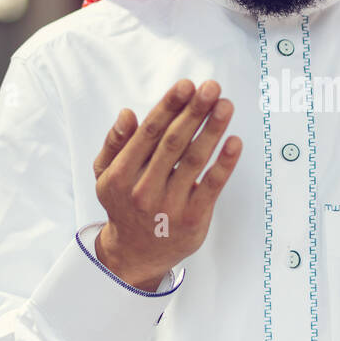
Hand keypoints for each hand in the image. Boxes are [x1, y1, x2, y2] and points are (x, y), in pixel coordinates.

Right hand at [92, 79, 240, 290]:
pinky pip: (212, 187)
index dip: (169, 107)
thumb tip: (127, 113)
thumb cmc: (124, 204)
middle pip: (173, 143)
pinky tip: (234, 142)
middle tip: (212, 88)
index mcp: (121, 174)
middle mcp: (143, 190)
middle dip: (194, 112)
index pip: (149, 133)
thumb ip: (114, 143)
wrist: (135, 254)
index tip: (186, 86)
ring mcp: (169, 206)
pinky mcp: (193, 219)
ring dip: (212, 130)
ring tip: (225, 106)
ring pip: (194, 160)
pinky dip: (224, 164)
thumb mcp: (105, 175)